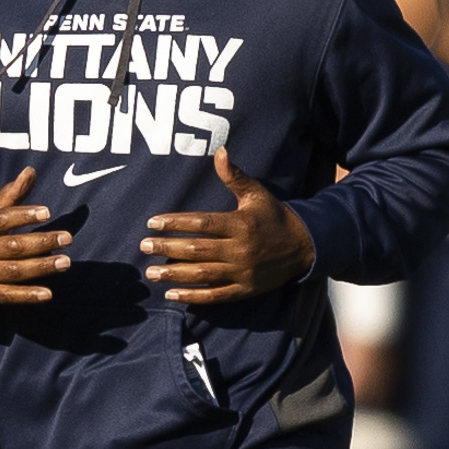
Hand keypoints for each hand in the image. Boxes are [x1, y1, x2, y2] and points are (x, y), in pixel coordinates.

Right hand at [0, 168, 73, 303]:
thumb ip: (9, 194)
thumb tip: (31, 171)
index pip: (1, 220)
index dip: (23, 215)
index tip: (47, 212)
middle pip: (12, 247)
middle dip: (41, 242)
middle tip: (67, 237)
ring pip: (13, 271)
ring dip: (40, 267)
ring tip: (65, 262)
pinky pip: (7, 296)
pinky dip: (27, 296)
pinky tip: (48, 294)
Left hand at [141, 149, 315, 303]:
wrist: (305, 246)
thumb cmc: (274, 217)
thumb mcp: (256, 194)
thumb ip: (235, 176)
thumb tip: (220, 151)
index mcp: (240, 224)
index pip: (201, 223)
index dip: (175, 223)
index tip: (152, 223)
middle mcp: (240, 249)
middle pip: (197, 249)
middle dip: (167, 249)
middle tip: (143, 246)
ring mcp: (242, 272)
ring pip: (202, 274)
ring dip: (174, 274)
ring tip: (151, 273)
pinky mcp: (245, 289)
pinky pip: (216, 295)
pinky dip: (194, 296)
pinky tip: (172, 294)